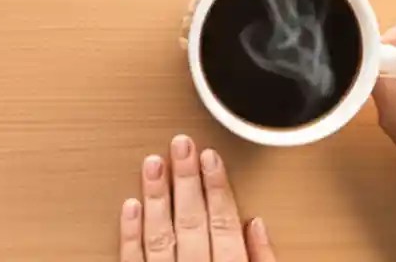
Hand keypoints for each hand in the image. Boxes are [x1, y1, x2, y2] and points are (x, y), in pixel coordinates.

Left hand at [120, 136, 276, 261]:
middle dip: (187, 179)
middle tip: (182, 146)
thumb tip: (258, 226)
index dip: (217, 188)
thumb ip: (264, 261)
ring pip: (160, 235)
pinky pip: (133, 260)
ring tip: (153, 163)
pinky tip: (131, 205)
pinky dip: (131, 233)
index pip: (224, 225)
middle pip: (191, 222)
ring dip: (157, 196)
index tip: (210, 157)